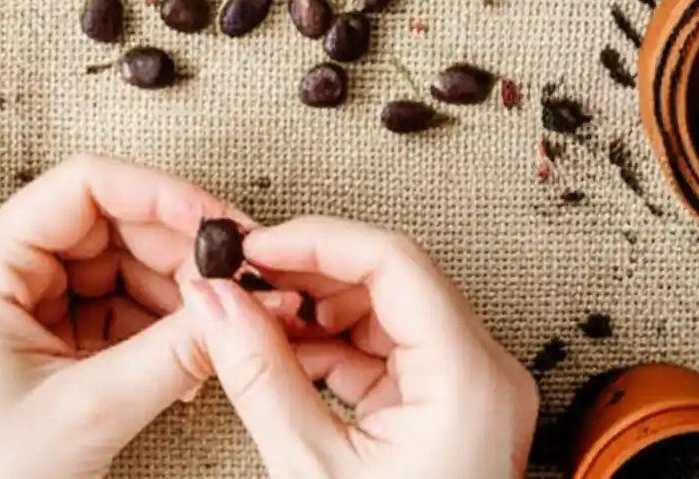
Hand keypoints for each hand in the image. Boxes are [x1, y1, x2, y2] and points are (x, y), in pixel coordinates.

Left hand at [0, 155, 242, 478]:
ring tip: (213, 335)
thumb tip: (240, 308)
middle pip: (109, 225)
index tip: (220, 226)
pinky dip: (151, 330)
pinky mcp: (31, 336)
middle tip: (237, 286)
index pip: (85, 187)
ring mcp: (13, 301)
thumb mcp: (87, 411)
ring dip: (171, 299)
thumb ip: (176, 352)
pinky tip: (183, 360)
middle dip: (178, 257)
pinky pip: (107, 309)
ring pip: (116, 269)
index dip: (162, 196)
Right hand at [181, 217, 538, 478]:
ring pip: (386, 312)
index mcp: (469, 380)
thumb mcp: (310, 466)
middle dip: (310, 275)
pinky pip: (386, 351)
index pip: (393, 263)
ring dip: (316, 311)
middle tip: (244, 281)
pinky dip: (332, 347)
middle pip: (392, 280)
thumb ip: (258, 373)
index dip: (316, 242)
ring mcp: (469, 390)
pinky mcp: (447, 407)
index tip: (255, 247)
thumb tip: (215, 301)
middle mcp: (483, 374)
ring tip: (256, 324)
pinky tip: (284, 356)